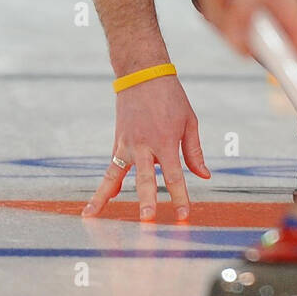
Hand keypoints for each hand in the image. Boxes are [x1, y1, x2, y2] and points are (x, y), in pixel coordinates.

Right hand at [82, 76, 209, 221]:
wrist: (143, 74)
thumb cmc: (171, 98)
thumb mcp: (189, 121)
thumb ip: (194, 151)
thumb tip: (204, 176)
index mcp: (166, 141)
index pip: (174, 175)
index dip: (179, 197)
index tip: (183, 215)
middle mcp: (144, 145)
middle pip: (145, 179)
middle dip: (146, 201)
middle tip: (147, 221)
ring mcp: (127, 144)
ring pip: (115, 175)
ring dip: (105, 196)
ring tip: (93, 216)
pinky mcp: (118, 142)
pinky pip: (111, 166)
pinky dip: (107, 184)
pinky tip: (103, 201)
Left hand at [197, 0, 296, 101]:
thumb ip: (243, 20)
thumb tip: (240, 52)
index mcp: (290, 12)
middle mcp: (273, 16)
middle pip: (259, 47)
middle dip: (242, 30)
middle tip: (247, 37)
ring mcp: (251, 12)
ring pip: (229, 31)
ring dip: (219, 3)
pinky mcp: (230, 5)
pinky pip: (214, 16)